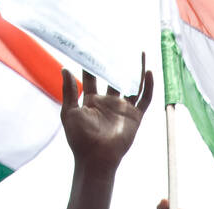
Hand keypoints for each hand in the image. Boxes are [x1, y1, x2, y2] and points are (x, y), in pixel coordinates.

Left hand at [60, 56, 152, 173]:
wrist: (95, 159)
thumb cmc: (79, 139)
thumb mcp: (69, 112)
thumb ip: (69, 91)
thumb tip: (65, 68)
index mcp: (92, 101)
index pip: (92, 77)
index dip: (92, 63)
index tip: (91, 47)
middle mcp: (108, 103)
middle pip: (114, 78)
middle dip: (115, 63)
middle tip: (116, 45)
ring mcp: (123, 109)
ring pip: (132, 85)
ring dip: (136, 70)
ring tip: (140, 53)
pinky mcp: (135, 117)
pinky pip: (144, 98)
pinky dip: (148, 86)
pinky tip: (148, 72)